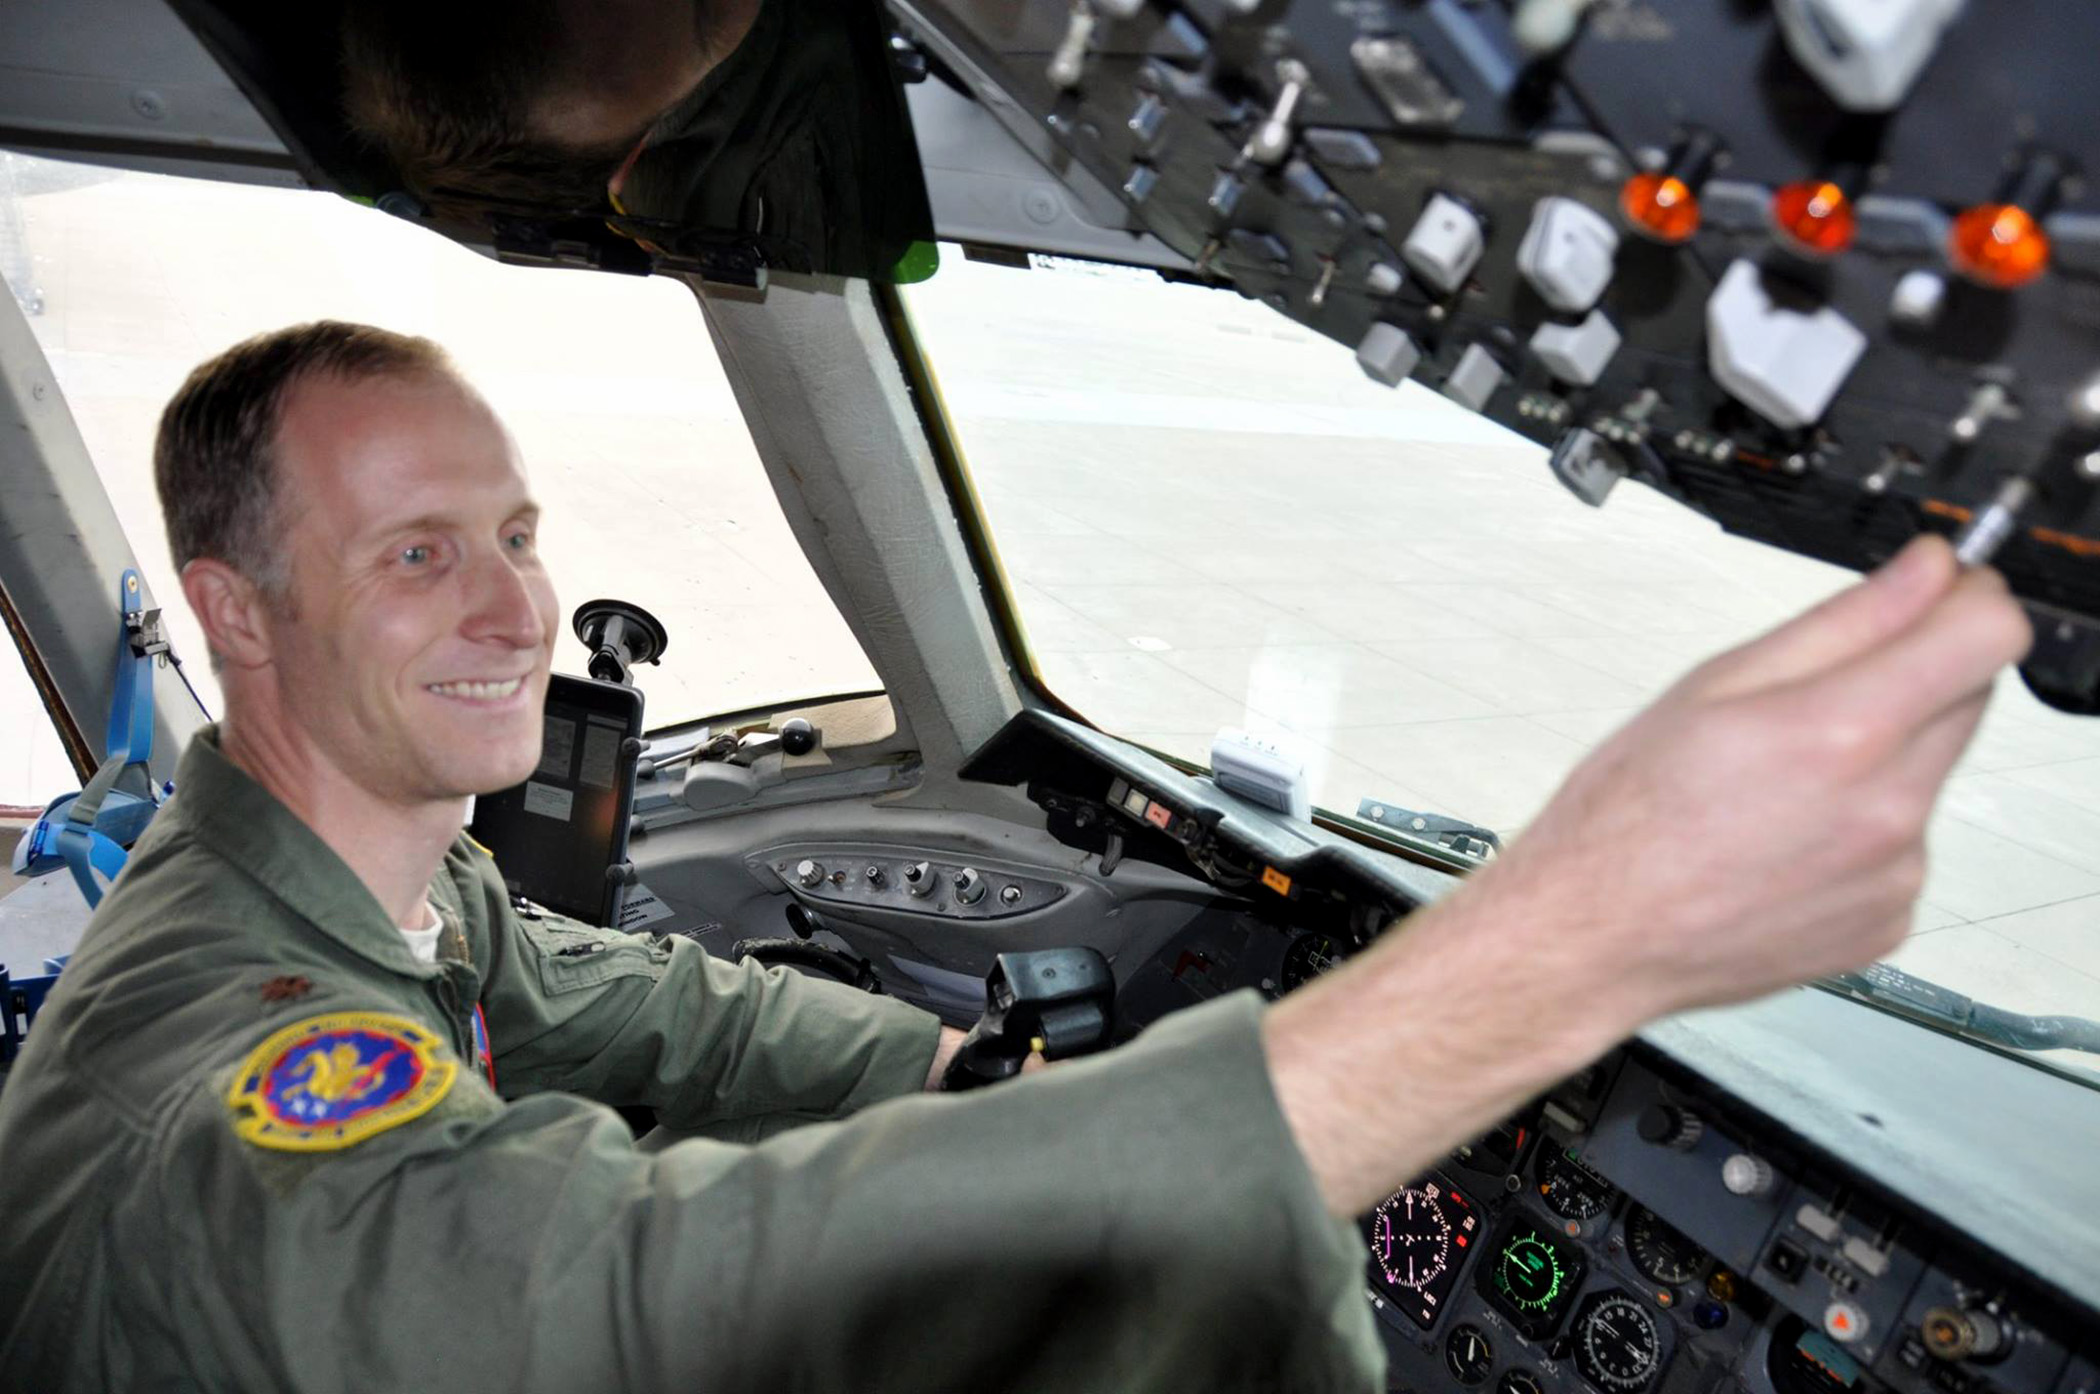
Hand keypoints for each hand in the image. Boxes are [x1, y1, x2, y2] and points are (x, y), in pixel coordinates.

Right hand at [1264, 536, 2031, 1218]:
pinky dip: (1860, 828)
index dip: (1969, 598)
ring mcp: (1895, 873)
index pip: (1990, 635)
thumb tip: (1927, 571)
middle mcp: (1888, 808)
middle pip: (1969, 697)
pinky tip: (1782, 838)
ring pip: (1930, 772)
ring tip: (1776, 784)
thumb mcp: (1714, 685)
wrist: (1593, 937)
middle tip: (1816, 694)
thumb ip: (1843, 622)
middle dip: (1913, 674)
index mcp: (1841, 734)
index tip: (1942, 592)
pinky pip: (1905, 843)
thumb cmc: (1625, 817)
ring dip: (1880, 757)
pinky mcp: (1889, 917)